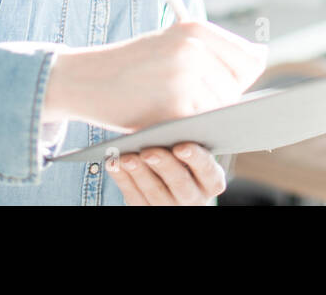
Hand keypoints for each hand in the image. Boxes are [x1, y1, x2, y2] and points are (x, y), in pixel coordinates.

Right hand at [42, 20, 267, 131]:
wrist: (85, 78)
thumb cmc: (132, 64)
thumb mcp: (173, 43)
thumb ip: (215, 49)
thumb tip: (262, 57)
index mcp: (197, 29)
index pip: (248, 57)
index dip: (241, 76)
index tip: (227, 85)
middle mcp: (195, 48)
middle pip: (235, 86)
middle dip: (219, 97)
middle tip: (183, 96)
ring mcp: (186, 76)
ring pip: (220, 106)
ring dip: (203, 113)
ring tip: (170, 102)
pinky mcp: (176, 105)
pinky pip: (201, 123)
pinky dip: (189, 124)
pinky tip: (166, 114)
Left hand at [105, 143, 225, 204]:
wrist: (168, 174)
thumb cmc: (182, 150)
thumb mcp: (193, 142)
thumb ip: (190, 133)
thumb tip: (178, 115)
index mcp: (211, 181)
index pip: (208, 172)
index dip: (196, 159)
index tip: (180, 146)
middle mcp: (195, 199)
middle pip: (180, 185)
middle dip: (163, 166)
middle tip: (148, 151)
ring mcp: (171, 208)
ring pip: (155, 194)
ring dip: (139, 174)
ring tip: (126, 157)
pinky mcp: (148, 211)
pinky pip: (135, 198)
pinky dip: (123, 179)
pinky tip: (114, 163)